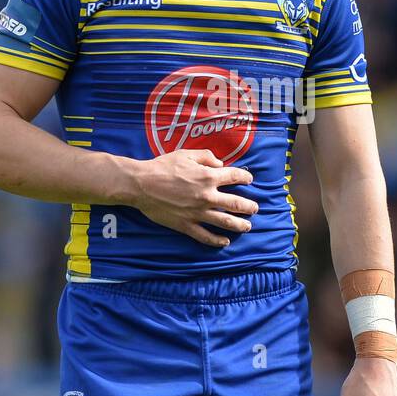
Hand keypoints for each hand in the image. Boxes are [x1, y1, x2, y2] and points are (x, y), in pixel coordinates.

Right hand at [132, 149, 257, 247]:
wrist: (141, 184)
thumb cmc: (162, 167)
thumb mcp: (185, 154)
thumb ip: (206, 157)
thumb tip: (220, 164)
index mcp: (208, 176)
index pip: (235, 176)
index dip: (245, 177)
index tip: (249, 179)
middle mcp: (207, 196)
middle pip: (237, 203)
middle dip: (249, 206)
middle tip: (255, 208)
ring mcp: (197, 213)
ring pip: (225, 222)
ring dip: (240, 225)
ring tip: (247, 226)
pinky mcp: (186, 225)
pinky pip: (205, 236)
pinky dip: (217, 240)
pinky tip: (224, 241)